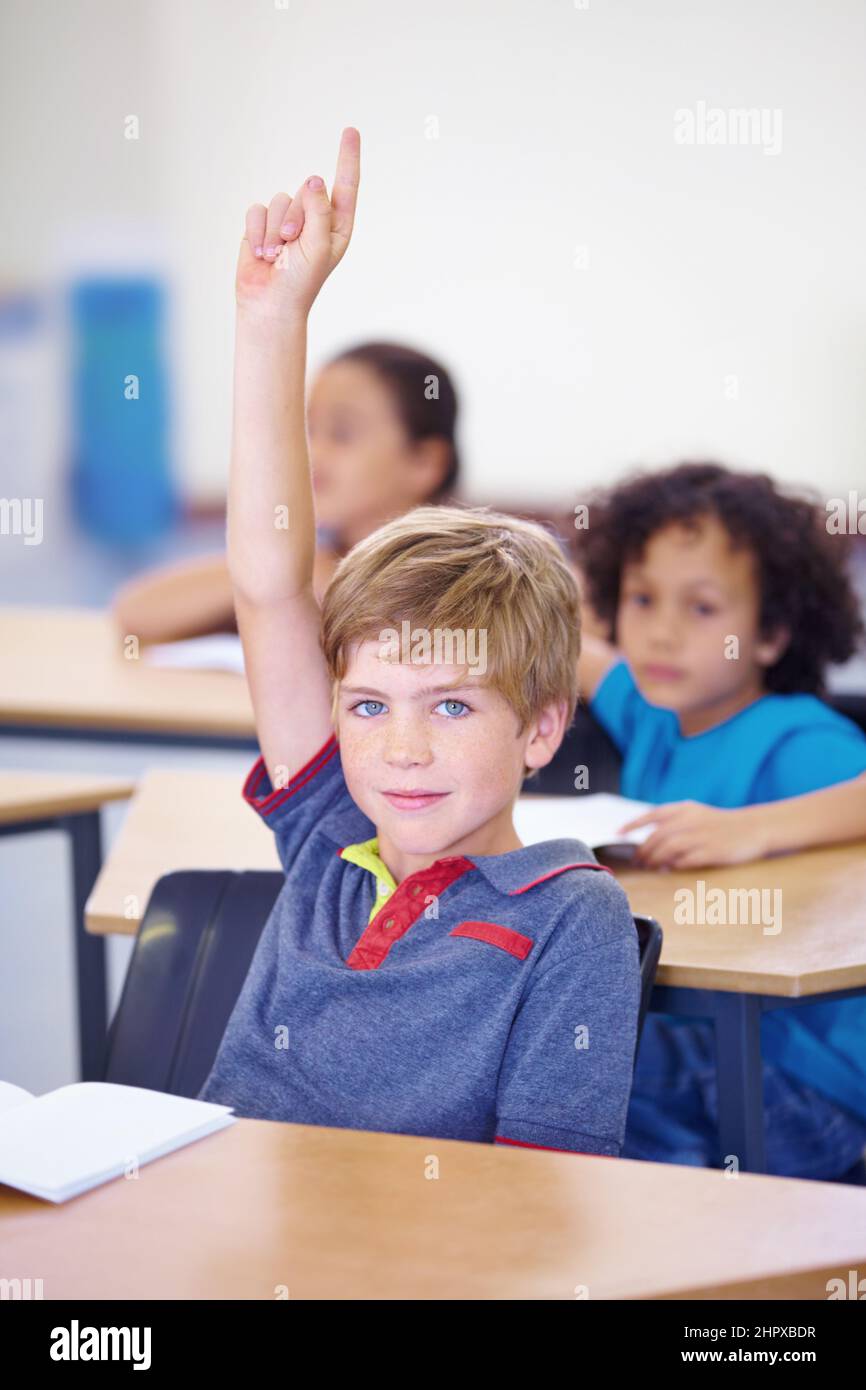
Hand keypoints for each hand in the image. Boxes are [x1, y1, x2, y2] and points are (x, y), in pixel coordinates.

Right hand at [236, 127, 359, 321]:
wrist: (269, 304)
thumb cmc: (300, 282)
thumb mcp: (318, 247)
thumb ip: (319, 211)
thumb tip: (313, 178)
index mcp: (335, 226)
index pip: (344, 185)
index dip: (347, 158)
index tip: (351, 130)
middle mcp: (312, 219)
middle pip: (304, 191)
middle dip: (294, 217)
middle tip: (291, 245)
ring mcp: (286, 220)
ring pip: (279, 199)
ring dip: (274, 229)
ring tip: (276, 255)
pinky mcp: (262, 224)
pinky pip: (256, 210)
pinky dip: (256, 232)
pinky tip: (260, 253)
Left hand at [618, 800, 767, 869]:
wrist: (755, 828)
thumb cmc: (722, 824)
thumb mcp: (697, 814)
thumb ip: (674, 823)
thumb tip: (651, 841)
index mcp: (686, 809)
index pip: (652, 815)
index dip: (633, 824)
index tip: (619, 832)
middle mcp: (691, 820)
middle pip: (657, 836)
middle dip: (643, 850)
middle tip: (637, 861)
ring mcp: (702, 836)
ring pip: (668, 848)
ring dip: (654, 859)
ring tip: (649, 867)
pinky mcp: (712, 852)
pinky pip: (686, 860)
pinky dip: (673, 866)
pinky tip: (668, 870)